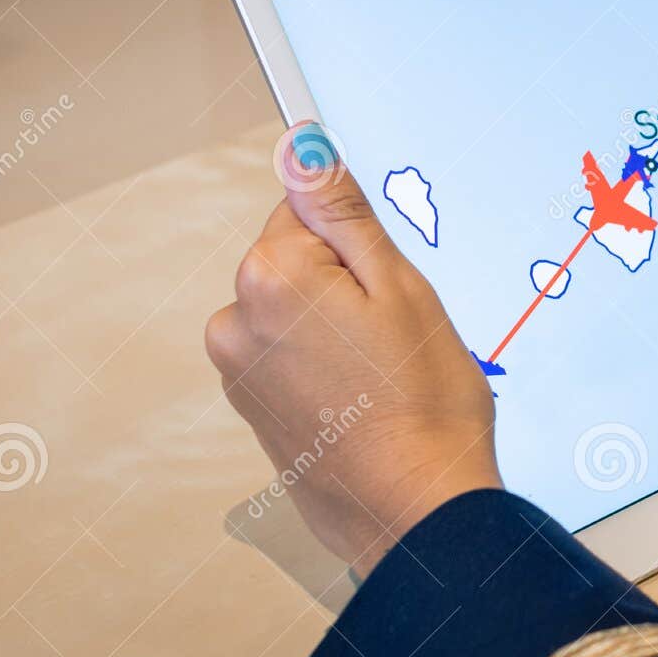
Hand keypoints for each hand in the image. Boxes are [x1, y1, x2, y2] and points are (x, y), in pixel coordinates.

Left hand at [206, 122, 499, 576]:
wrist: (414, 511)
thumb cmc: (422, 407)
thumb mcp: (401, 289)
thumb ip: (343, 211)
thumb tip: (302, 145)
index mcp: (270, 277)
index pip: (310, 209)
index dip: (364, 245)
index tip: (390, 288)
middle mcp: (235, 320)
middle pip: (300, 260)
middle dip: (350, 286)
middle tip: (398, 336)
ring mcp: (237, 371)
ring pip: (298, 310)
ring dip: (338, 328)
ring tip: (385, 374)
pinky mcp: (252, 408)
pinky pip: (291, 356)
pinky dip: (327, 367)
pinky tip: (366, 399)